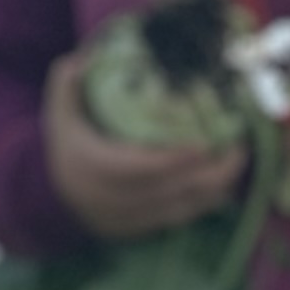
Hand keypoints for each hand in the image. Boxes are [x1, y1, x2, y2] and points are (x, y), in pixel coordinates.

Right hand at [41, 49, 246, 242]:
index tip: (204, 144)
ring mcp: (126, 219)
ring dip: (211, 190)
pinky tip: (223, 187)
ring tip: (236, 163)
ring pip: (177, 209)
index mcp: (93, 170)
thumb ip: (66, 86)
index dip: (173, 160)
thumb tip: (80, 59)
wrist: (51, 198)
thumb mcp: (59, 115)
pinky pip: (175, 219)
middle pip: (167, 191)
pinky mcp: (138, 230)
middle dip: (206, 174)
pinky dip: (202, 204)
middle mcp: (111, 200)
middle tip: (238, 150)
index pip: (139, 169)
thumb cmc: (65, 148)